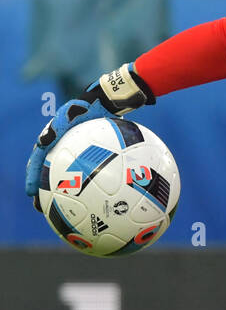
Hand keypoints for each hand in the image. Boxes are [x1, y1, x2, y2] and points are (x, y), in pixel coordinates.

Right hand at [25, 63, 153, 208]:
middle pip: (51, 172)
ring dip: (67, 191)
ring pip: (71, 174)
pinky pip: (91, 171)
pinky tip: (102, 198)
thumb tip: (42, 142)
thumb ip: (58, 126)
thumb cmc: (92, 104)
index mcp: (54, 139)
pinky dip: (93, 184)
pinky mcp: (94, 153)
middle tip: (43, 207)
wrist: (111, 100)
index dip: (33, 177)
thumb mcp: (72, 112)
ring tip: (68, 209)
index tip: (30, 193)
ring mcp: (79, 151)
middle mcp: (64, 146)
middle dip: (45, 190)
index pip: (39, 161)